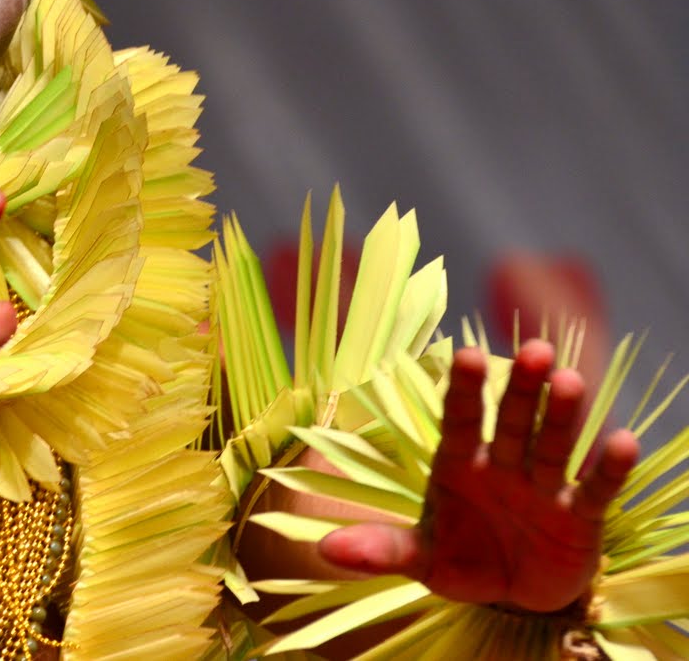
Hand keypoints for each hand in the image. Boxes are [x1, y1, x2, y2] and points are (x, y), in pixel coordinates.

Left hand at [318, 340, 638, 611]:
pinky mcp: (580, 517)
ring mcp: (543, 487)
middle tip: (535, 350)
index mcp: (459, 462)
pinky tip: (621, 441)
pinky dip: (608, 469)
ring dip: (562, 415)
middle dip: (522, 388)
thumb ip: (381, 550)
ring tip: (570, 380)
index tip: (467, 354)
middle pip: (513, 420)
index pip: (459, 418)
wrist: (512, 596)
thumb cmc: (463, 559)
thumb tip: (326, 548)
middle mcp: (503, 464)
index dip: (464, 388)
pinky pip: (594, 489)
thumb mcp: (421, 559)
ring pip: (553, 443)